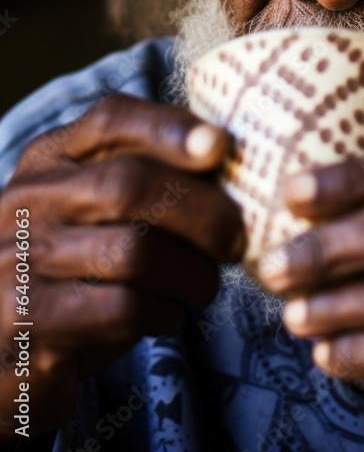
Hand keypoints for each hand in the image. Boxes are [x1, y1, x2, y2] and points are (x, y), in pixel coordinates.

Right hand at [0, 94, 243, 440]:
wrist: (8, 350)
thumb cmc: (76, 266)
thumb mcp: (95, 208)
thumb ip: (147, 174)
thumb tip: (227, 156)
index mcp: (50, 157)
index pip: (110, 119)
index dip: (170, 127)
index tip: (220, 145)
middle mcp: (28, 199)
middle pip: (131, 183)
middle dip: (202, 211)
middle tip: (235, 238)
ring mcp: (20, 259)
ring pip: (135, 251)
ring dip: (192, 272)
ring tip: (204, 283)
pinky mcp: (28, 321)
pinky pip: (123, 308)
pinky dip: (165, 312)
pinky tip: (167, 313)